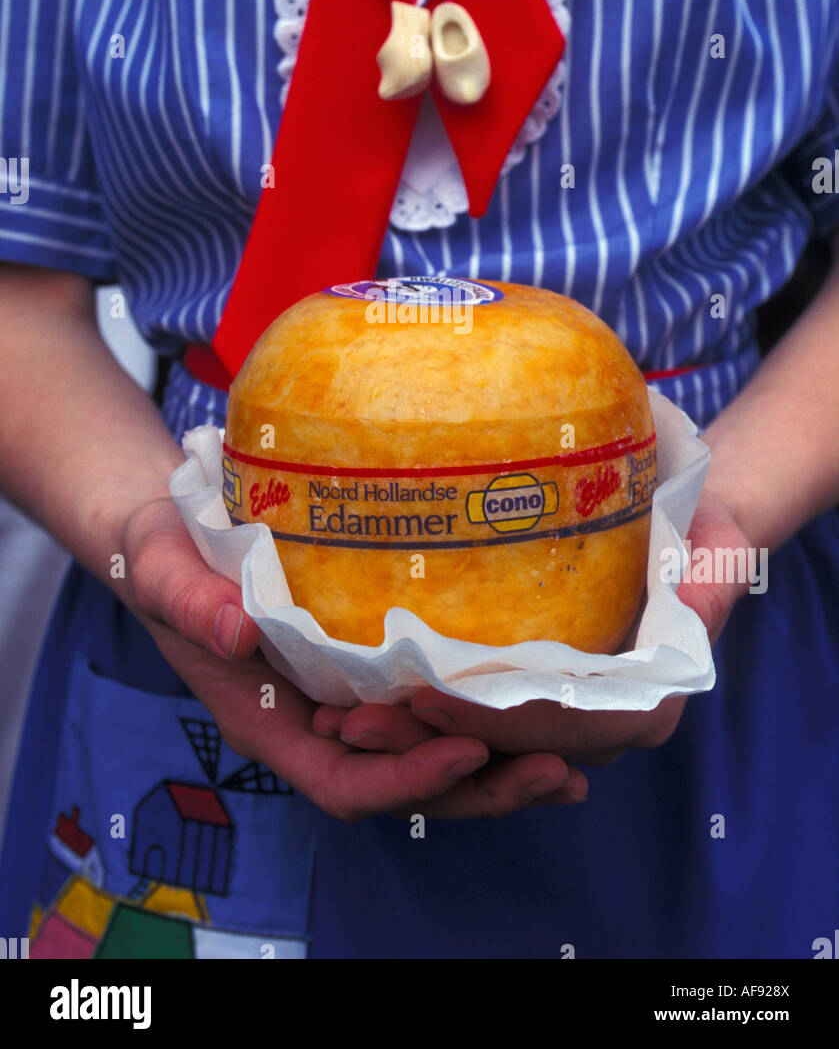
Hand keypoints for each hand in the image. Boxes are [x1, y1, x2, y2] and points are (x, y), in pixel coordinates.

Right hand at [122, 496, 586, 818]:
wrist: (172, 535)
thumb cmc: (162, 554)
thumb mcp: (161, 569)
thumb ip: (189, 601)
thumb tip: (237, 632)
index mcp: (269, 720)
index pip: (346, 781)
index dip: (408, 779)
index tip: (465, 753)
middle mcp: (318, 723)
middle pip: (408, 787)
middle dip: (483, 789)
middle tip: (562, 771)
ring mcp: (350, 700)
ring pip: (433, 756)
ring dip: (504, 762)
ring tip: (579, 756)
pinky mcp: (375, 666)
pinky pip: (436, 707)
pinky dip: (491, 715)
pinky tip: (548, 701)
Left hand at [313, 486, 753, 771]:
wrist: (687, 533)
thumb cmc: (701, 532)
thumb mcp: (714, 549)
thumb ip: (702, 580)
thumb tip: (685, 587)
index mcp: (645, 701)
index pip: (568, 729)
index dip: (502, 720)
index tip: (432, 697)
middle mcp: (596, 724)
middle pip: (507, 750)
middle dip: (430, 745)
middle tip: (355, 720)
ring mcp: (556, 715)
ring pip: (480, 744)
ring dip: (411, 740)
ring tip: (341, 716)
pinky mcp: (523, 693)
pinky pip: (471, 718)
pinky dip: (420, 718)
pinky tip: (358, 702)